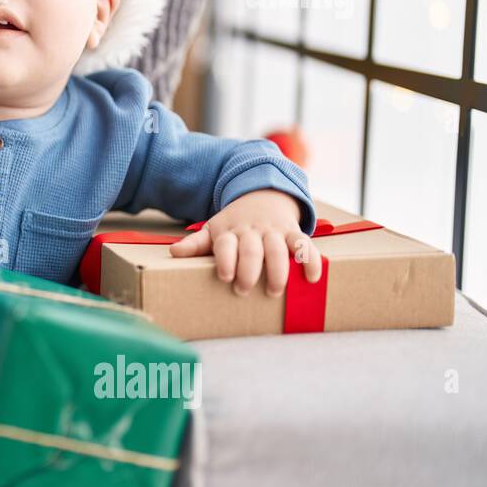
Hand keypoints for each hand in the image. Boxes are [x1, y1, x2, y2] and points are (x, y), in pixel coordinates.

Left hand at [169, 189, 321, 296]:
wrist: (262, 194)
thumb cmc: (234, 222)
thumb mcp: (213, 229)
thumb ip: (196, 243)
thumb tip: (173, 252)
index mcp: (229, 232)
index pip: (225, 245)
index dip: (225, 260)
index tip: (224, 276)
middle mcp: (251, 231)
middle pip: (251, 250)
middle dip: (248, 270)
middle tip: (244, 291)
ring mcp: (274, 231)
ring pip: (278, 249)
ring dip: (277, 270)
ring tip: (275, 291)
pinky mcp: (293, 232)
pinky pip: (304, 244)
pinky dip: (311, 260)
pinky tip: (312, 278)